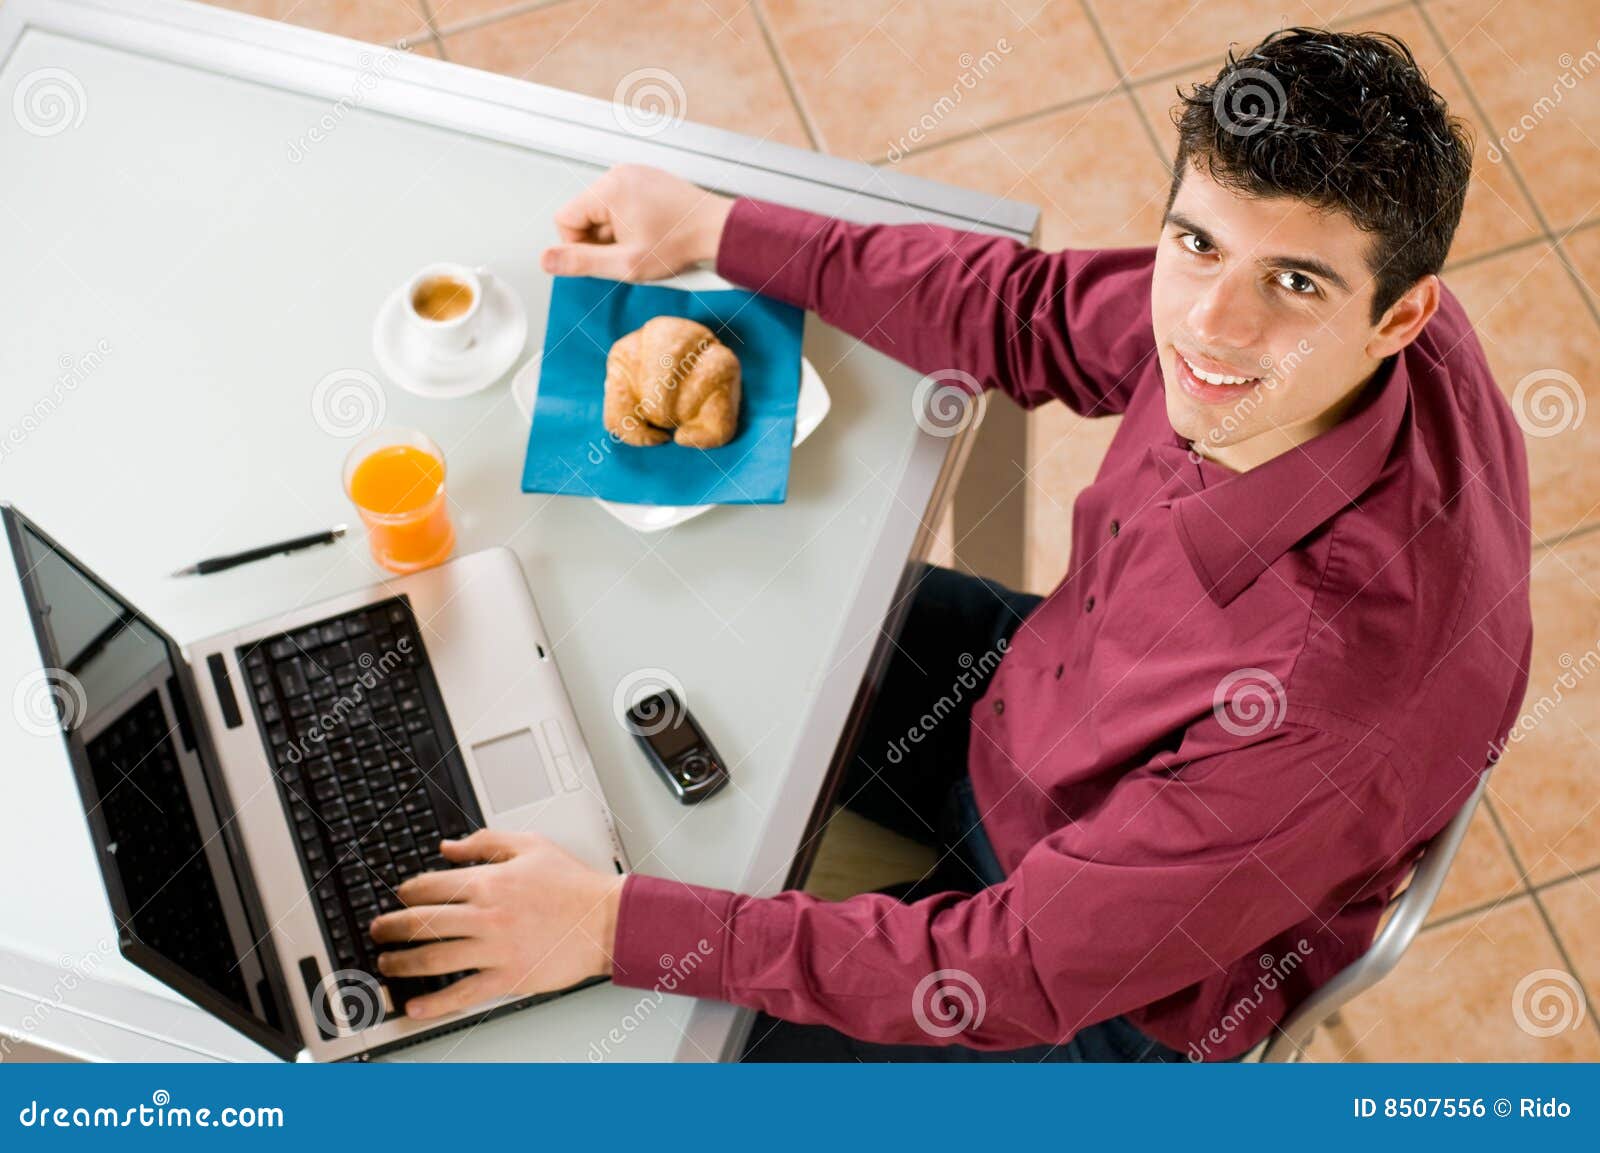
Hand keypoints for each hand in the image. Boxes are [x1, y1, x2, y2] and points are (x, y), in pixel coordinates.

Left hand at [368, 829, 623, 1020]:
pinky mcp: (507, 977)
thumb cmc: (573, 885)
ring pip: (433, 959)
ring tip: (386, 963)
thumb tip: (448, 846)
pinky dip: (434, 1003)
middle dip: (390, 927)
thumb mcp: (531, 845)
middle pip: (422, 923)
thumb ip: (485, 842)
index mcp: (488, 882)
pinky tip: (415, 1006)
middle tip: (377, 931)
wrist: (605, 920)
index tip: (400, 897)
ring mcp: (494, 949)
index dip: (406, 892)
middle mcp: (486, 916)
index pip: (430, 886)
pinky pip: (462, 993)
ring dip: (402, 962)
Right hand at [540, 164, 733, 281]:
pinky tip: (652, 233)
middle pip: (584, 214)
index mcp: (608, 188)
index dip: (579, 246)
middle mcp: (619, 174)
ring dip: (617, 233)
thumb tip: (545, 260)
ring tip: (645, 243)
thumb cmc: (679, 244)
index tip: (607, 257)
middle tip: (631, 252)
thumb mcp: (625, 263)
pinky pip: (623, 204)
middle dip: (601, 239)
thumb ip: (581, 262)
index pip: (564, 219)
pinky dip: (631, 223)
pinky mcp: (648, 180)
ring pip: (603, 211)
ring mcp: (635, 174)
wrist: (718, 231)